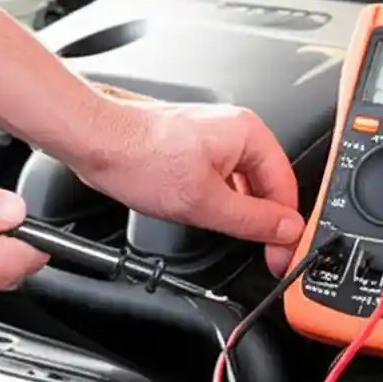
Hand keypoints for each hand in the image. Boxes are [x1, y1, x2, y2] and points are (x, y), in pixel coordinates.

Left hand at [76, 101, 306, 274]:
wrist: (96, 141)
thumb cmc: (139, 157)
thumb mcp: (204, 202)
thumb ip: (253, 220)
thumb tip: (286, 230)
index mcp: (248, 133)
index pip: (285, 186)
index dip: (286, 225)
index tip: (283, 252)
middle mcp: (235, 129)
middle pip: (265, 184)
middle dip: (261, 219)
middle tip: (260, 251)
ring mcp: (213, 137)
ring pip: (241, 183)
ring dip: (237, 210)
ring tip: (222, 231)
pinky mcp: (194, 146)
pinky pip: (220, 177)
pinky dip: (217, 200)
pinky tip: (203, 214)